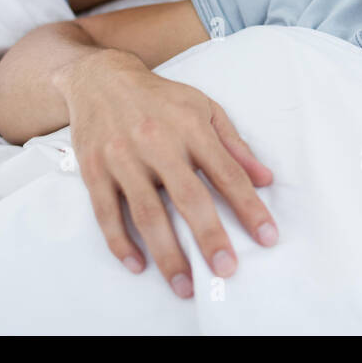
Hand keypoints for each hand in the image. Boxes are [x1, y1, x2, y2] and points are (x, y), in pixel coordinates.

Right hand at [56, 47, 276, 297]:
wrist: (100, 77)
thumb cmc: (159, 98)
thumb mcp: (204, 108)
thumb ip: (235, 146)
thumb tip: (265, 179)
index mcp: (190, 127)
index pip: (226, 173)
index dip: (248, 207)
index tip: (267, 236)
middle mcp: (157, 143)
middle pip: (188, 197)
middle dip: (209, 236)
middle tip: (226, 270)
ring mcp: (123, 158)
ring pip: (147, 213)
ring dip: (167, 253)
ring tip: (185, 285)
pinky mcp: (94, 170)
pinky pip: (106, 213)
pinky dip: (121, 242)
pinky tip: (138, 265)